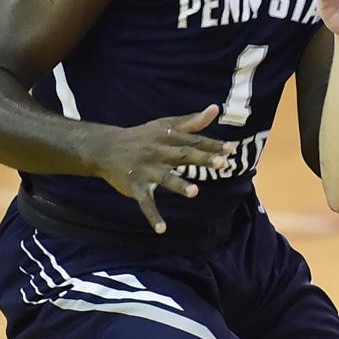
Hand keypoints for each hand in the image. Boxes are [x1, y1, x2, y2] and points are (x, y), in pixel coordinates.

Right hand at [87, 104, 237, 234]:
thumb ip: (192, 122)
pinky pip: (145, 203)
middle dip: (202, 159)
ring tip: (194, 192)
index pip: (194, 141)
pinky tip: (162, 229)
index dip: (212, 145)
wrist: (106, 148)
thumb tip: (215, 109)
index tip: (231, 149)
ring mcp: (147, 171)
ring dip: (179, 185)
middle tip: (221, 164)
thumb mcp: (166, 126)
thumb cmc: (143, 137)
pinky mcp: (136, 187)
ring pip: (165, 179)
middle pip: (183, 156)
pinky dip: (152, 216)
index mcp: (168, 138)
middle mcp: (159, 153)